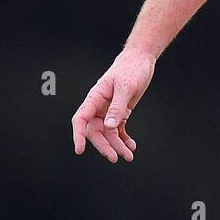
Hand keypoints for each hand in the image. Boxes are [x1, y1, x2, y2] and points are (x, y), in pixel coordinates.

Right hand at [71, 47, 155, 162]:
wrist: (141, 61)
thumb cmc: (131, 70)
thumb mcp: (125, 88)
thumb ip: (117, 108)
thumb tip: (108, 127)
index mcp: (95, 98)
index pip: (80, 119)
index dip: (78, 135)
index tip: (79, 150)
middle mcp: (99, 106)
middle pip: (95, 131)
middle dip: (103, 145)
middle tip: (114, 158)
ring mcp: (109, 111)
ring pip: (109, 133)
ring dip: (117, 145)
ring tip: (129, 156)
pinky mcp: (120, 113)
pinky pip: (119, 130)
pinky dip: (124, 139)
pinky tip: (131, 146)